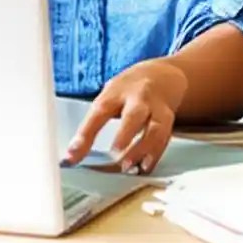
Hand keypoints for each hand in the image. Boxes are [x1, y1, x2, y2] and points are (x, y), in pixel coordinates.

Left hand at [62, 59, 188, 174]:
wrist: (161, 75)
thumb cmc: (128, 89)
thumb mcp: (108, 96)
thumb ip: (93, 123)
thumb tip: (73, 154)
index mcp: (117, 92)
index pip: (99, 111)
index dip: (86, 134)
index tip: (73, 155)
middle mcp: (139, 98)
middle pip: (134, 115)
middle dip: (125, 134)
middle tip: (115, 153)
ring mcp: (156, 108)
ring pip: (155, 128)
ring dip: (142, 149)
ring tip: (129, 166)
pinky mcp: (168, 119)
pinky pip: (165, 138)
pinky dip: (155, 154)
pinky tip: (145, 166)